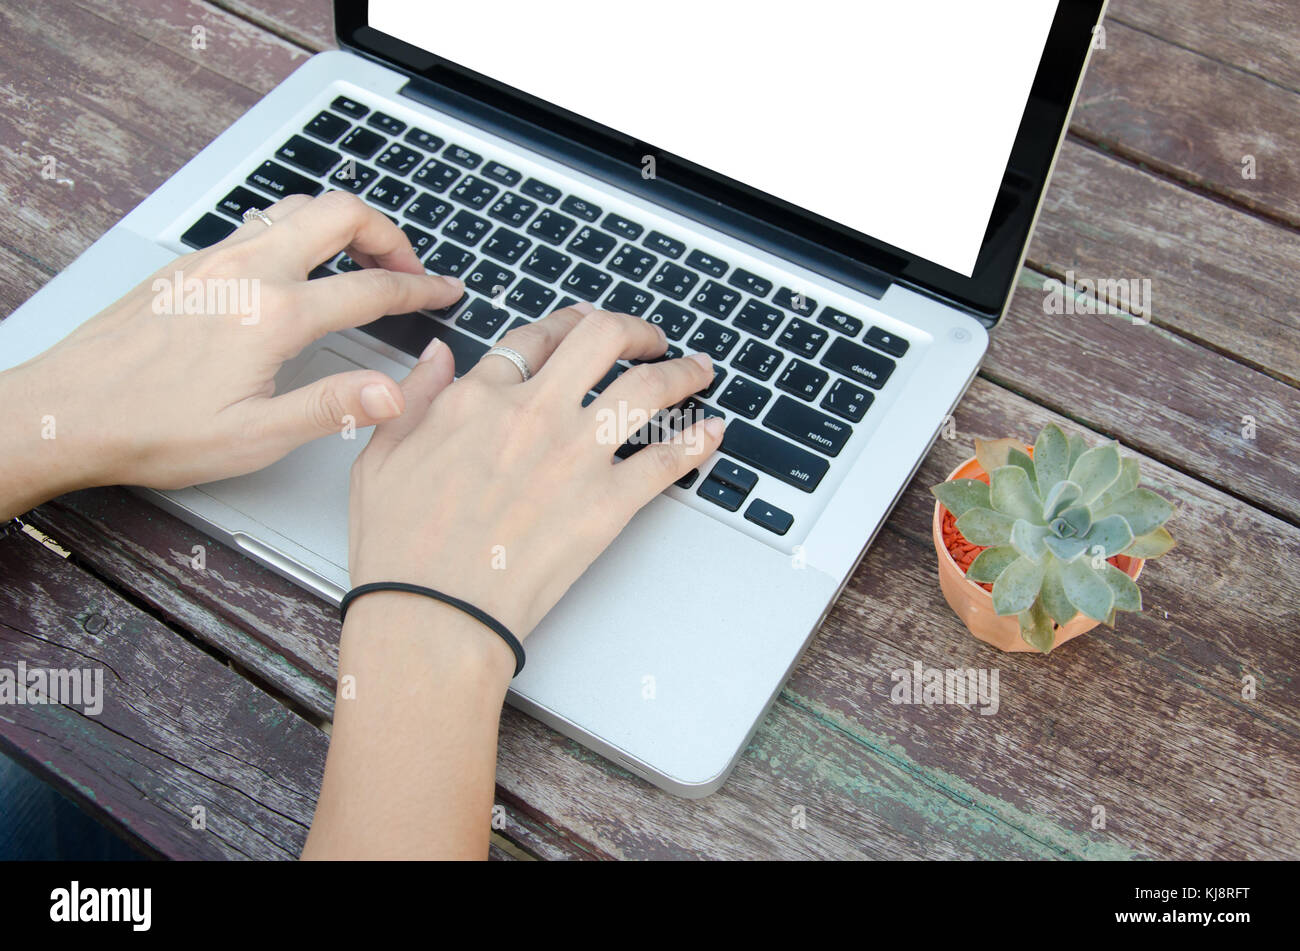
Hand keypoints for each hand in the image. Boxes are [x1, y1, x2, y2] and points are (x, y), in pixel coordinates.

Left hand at [1, 191, 462, 510]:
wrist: (67, 411)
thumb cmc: (152, 429)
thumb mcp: (254, 437)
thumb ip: (333, 406)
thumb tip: (397, 390)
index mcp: (273, 316)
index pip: (370, 287)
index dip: (420, 289)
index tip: (445, 292)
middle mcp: (247, 272)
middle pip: (340, 214)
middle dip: (388, 233)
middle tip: (408, 268)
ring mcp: (214, 260)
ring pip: (297, 208)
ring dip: (342, 224)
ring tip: (362, 258)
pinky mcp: (190, 264)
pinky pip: (260, 222)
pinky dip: (300, 230)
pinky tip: (299, 265)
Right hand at [348, 302, 724, 645]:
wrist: (432, 614)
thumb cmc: (400, 549)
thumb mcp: (380, 457)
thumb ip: (413, 398)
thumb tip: (440, 357)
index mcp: (479, 398)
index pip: (537, 337)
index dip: (569, 324)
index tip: (584, 327)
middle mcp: (533, 414)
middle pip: (603, 340)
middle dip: (636, 330)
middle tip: (651, 339)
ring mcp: (576, 456)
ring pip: (648, 389)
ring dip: (682, 372)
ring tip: (698, 371)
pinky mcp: (607, 504)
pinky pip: (666, 461)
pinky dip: (697, 442)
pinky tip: (713, 432)